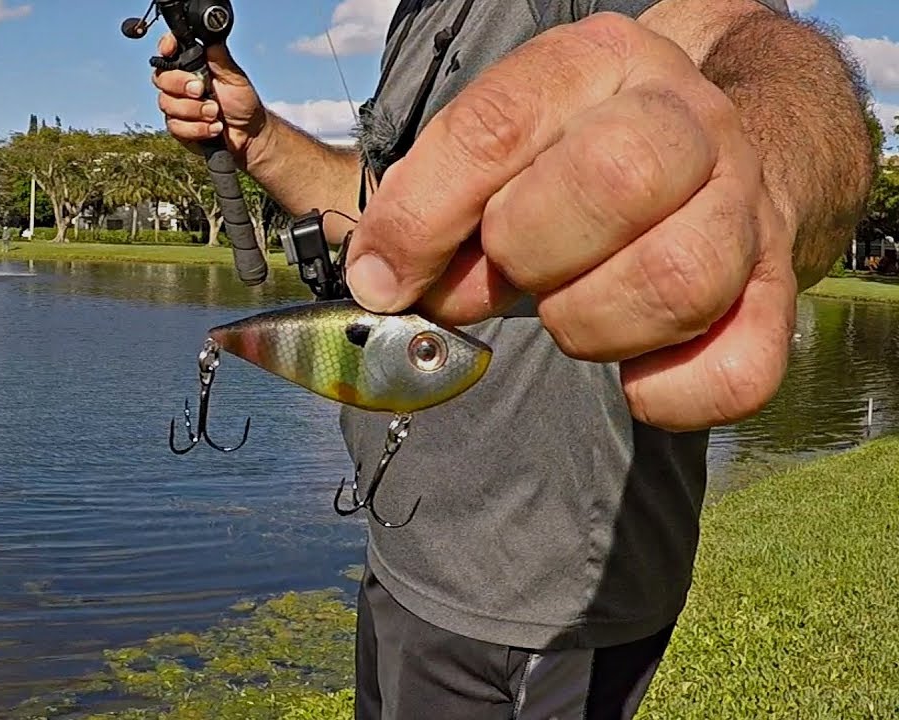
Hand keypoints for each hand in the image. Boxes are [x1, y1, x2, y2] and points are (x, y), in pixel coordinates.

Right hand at [151, 34, 266, 158]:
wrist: (249, 133)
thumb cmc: (242, 102)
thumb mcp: (234, 75)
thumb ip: (218, 56)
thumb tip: (209, 32)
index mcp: (192, 66)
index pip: (169, 52)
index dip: (165, 48)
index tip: (169, 50)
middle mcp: (180, 85)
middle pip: (161, 78)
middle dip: (180, 84)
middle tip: (201, 90)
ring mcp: (177, 106)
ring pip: (167, 104)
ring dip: (194, 110)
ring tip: (215, 113)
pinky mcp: (178, 128)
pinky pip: (176, 127)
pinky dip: (197, 128)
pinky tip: (213, 127)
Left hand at [343, 12, 797, 431]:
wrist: (715, 145)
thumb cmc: (575, 154)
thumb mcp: (499, 144)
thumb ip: (432, 202)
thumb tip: (385, 284)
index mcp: (596, 64)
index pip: (497, 129)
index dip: (423, 218)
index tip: (384, 277)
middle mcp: (687, 122)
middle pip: (613, 181)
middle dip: (525, 254)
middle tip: (502, 274)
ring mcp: (745, 206)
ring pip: (678, 280)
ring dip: (588, 322)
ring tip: (563, 307)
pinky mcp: (774, 293)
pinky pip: (735, 371)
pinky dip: (664, 393)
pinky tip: (628, 367)